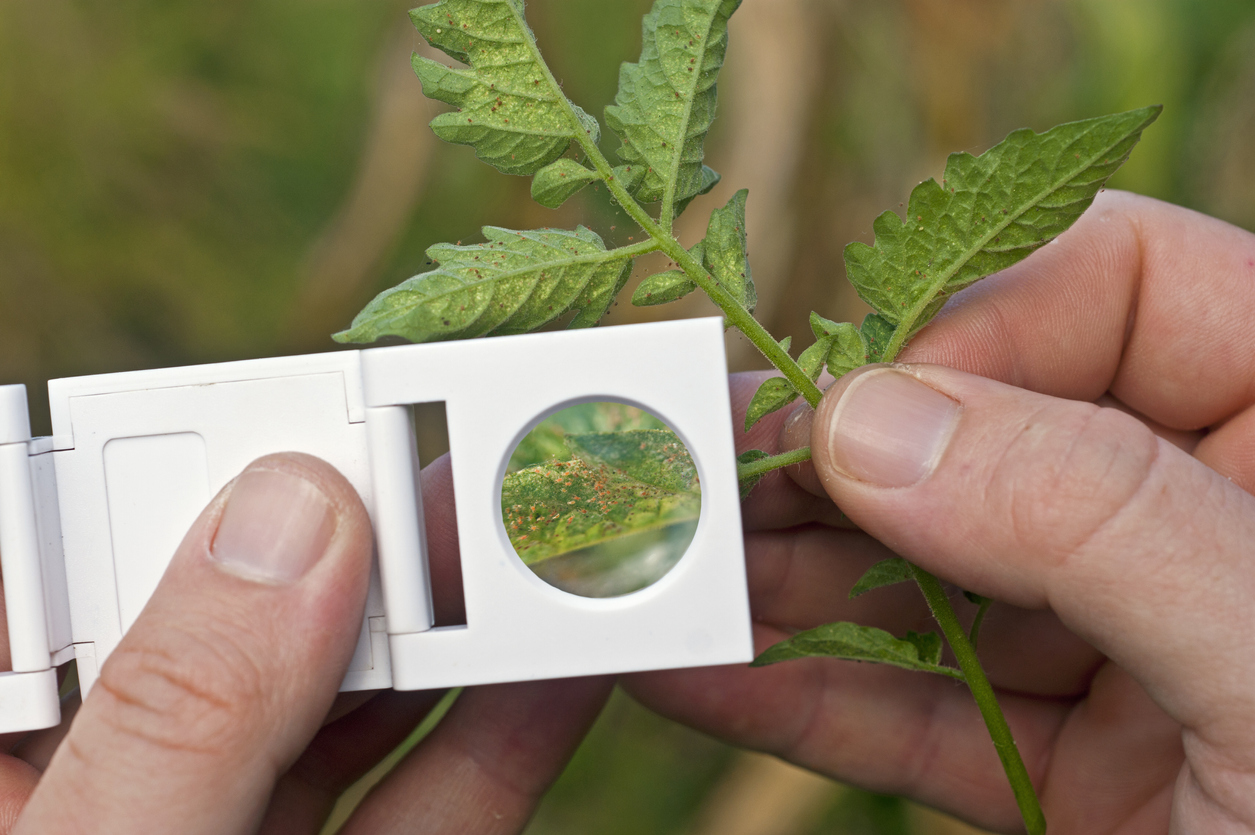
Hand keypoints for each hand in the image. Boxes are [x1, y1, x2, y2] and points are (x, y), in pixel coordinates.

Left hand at [0, 452, 609, 834]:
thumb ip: (185, 714)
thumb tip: (295, 514)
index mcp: (2, 768)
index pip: (57, 566)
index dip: (159, 481)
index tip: (281, 424)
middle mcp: (122, 789)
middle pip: (231, 624)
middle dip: (342, 542)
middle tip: (436, 458)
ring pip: (350, 706)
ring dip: (451, 622)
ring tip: (528, 529)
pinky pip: (436, 797)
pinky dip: (507, 728)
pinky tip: (566, 660)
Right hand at [626, 191, 1254, 832]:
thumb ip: (1091, 516)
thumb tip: (870, 421)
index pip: (1121, 286)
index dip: (978, 325)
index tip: (857, 412)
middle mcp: (1199, 521)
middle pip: (984, 427)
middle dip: (830, 460)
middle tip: (694, 483)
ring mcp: (1131, 646)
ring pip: (930, 570)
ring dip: (789, 579)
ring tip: (667, 582)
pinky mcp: (1070, 764)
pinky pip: (919, 707)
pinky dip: (806, 696)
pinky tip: (702, 681)